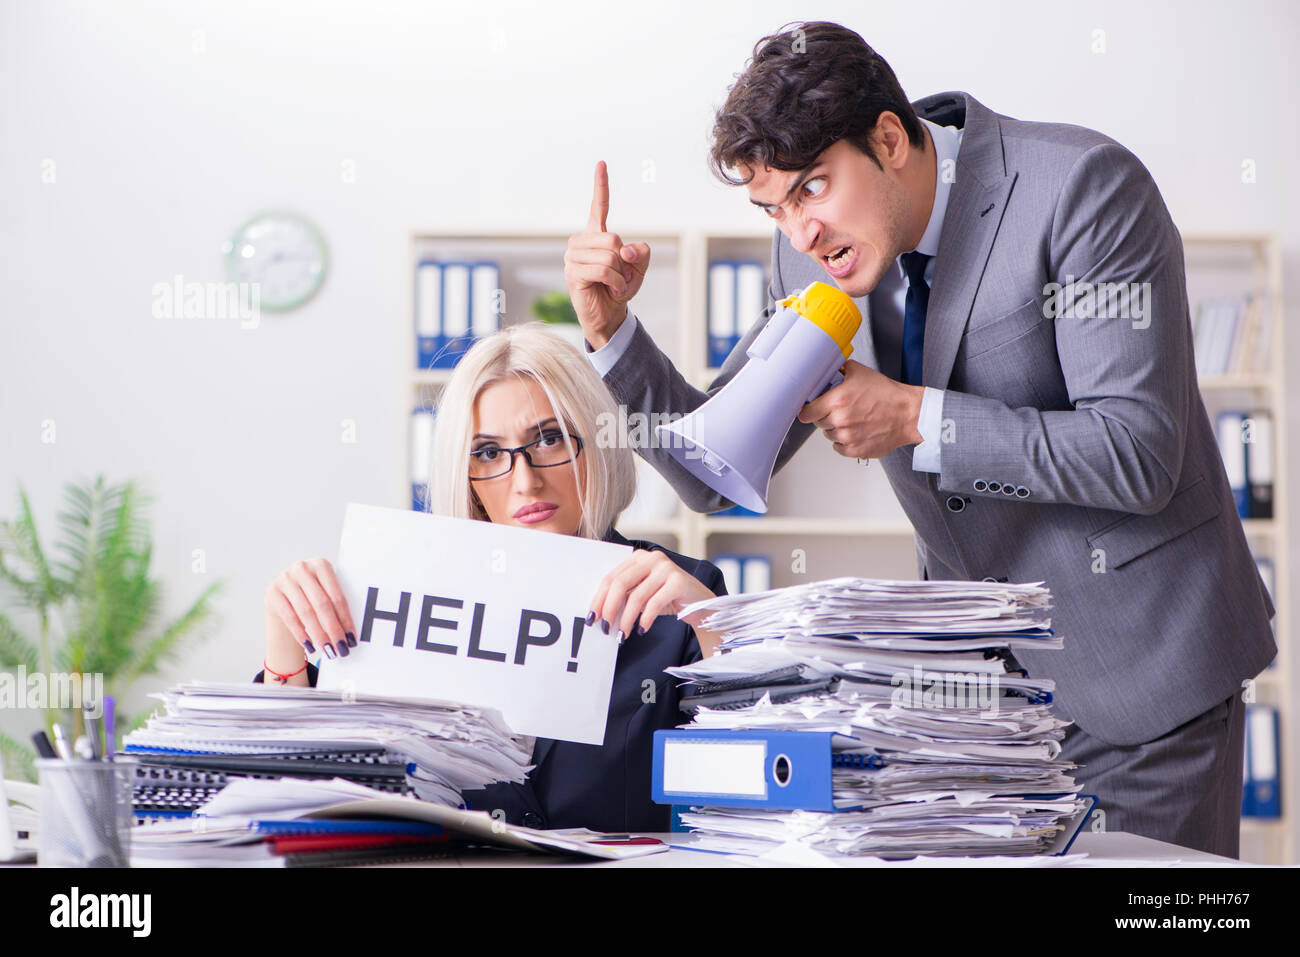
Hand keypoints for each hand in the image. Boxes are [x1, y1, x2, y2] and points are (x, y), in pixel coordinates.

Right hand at [265, 558, 357, 660]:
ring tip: (328, 650)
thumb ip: (336, 603)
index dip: (346, 619)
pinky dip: (301, 634)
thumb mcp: (325, 590)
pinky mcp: (273, 592)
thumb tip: (351, 634)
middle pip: (322, 605)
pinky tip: (310, 646)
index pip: (337, 596)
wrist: (284, 593)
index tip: (352, 638)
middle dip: (333, 629)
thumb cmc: (312, 594)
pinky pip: (290, 618)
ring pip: (306, 613)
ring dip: (319, 635)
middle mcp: (302, 568)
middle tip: (341, 648)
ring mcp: (285, 579)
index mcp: (321, 564)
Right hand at [563, 160, 650, 348]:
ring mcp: (573, 258)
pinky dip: (616, 282)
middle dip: (625, 261)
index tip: (602, 163)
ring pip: (609, 255)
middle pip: (613, 238)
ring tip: (615, 284)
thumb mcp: (638, 268)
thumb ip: (640, 253)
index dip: (601, 185)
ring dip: (621, 274)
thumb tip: (624, 249)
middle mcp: (580, 242)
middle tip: (622, 276)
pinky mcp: (573, 274)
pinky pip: (604, 270)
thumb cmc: (620, 288)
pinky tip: (612, 290)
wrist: (608, 315)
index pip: (598, 206)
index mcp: (596, 235)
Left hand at [587, 550, 721, 652]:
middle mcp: (651, 558)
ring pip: (637, 596)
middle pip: (620, 583)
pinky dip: (646, 619)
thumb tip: (600, 613)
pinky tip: (641, 629)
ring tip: (623, 634)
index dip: (599, 598)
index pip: (611, 577)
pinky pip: (655, 603)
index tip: (592, 617)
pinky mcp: (678, 581)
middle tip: (605, 627)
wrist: (699, 603)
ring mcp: (666, 567)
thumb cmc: (667, 599)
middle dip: (609, 608)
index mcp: (638, 558)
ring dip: (627, 619)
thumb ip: (624, 597)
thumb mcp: (642, 595)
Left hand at [796, 360, 924, 458]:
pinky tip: (855, 431)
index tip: (809, 410)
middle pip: (818, 423)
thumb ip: (840, 370)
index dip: (808, 410)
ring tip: (852, 420)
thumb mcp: (861, 372)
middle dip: (826, 416)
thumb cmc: (888, 394)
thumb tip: (827, 370)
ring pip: (829, 435)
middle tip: (840, 410)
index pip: (807, 412)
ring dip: (836, 429)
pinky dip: (844, 442)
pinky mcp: (856, 450)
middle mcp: (840, 420)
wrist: (909, 414)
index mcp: (837, 400)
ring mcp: (848, 437)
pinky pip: (839, 448)